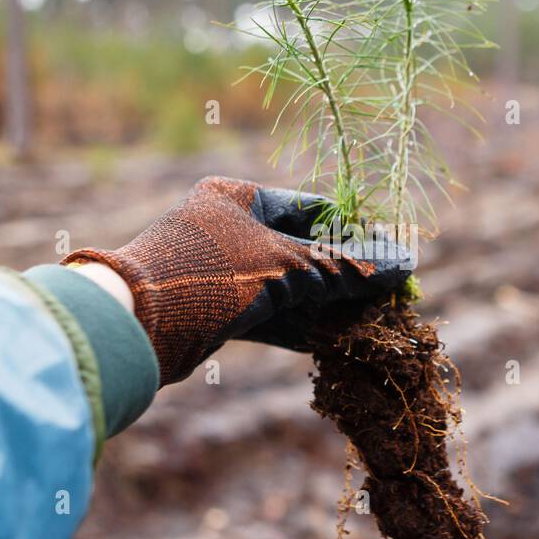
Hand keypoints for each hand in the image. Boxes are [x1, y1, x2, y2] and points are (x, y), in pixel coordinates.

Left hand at [63, 176, 412, 383]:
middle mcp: (226, 226)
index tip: (389, 262)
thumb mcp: (287, 268)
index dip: (355, 235)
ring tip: (367, 325)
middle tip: (384, 301)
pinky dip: (297, 326)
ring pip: (286, 285)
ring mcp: (217, 269)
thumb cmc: (211, 275)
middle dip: (343, 278)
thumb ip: (346, 269)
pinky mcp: (211, 309)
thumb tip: (404, 264)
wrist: (134, 325)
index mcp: (237, 196)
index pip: (313, 209)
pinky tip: (331, 342)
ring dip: (324, 306)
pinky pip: (266, 312)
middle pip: (302, 250)